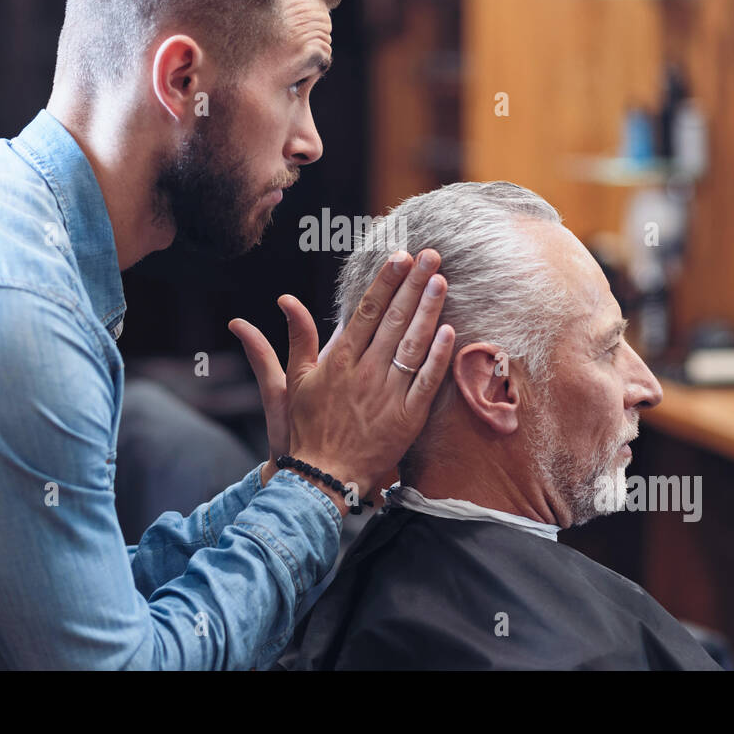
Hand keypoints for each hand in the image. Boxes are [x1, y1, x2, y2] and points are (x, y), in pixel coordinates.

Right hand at [230, 250, 454, 511]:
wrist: (321, 477)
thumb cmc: (305, 428)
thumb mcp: (291, 380)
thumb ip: (294, 338)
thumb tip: (284, 299)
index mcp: (338, 361)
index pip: (366, 311)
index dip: (385, 282)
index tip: (400, 256)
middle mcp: (365, 373)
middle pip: (395, 320)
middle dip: (414, 284)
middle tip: (431, 255)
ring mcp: (389, 395)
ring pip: (414, 345)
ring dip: (429, 311)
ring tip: (441, 281)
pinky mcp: (407, 418)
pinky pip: (427, 382)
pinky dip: (438, 356)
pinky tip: (449, 331)